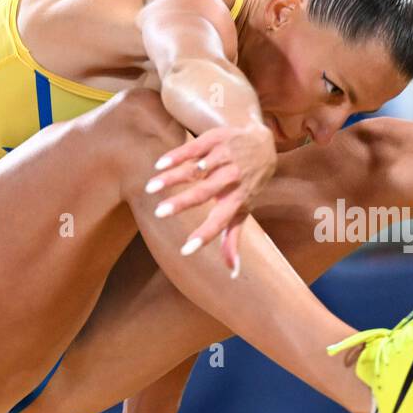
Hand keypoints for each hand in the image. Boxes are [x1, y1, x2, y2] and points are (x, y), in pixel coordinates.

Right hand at [144, 122, 274, 272]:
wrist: (262, 145)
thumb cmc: (246, 185)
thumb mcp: (243, 209)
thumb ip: (233, 239)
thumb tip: (232, 272)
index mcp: (237, 200)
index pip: (221, 222)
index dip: (205, 236)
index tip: (185, 250)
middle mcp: (232, 179)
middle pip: (205, 193)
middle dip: (182, 203)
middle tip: (158, 213)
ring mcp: (225, 158)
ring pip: (197, 169)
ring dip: (173, 177)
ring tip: (150, 187)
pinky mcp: (216, 139)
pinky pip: (195, 147)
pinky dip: (177, 156)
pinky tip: (159, 165)